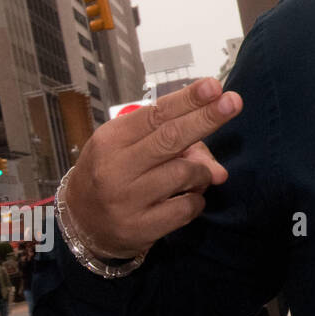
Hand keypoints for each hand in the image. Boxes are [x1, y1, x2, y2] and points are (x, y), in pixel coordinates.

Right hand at [63, 77, 242, 258]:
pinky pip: (186, 208)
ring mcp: (126, 200)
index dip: (187, 100)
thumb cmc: (113, 174)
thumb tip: (218, 169)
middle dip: (206, 118)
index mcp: (111, 140)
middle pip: (170, 138)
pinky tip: (189, 198)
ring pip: (185, 173)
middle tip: (233, 102)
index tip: (214, 86)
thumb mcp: (129, 149)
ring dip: (202, 172)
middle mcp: (115, 168)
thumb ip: (172, 144)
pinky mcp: (139, 229)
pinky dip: (197, 200)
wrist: (81, 224)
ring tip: (196, 176)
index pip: (155, 114)